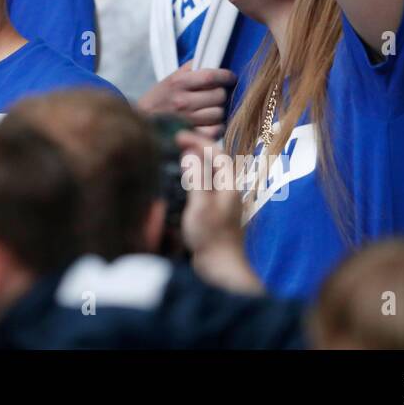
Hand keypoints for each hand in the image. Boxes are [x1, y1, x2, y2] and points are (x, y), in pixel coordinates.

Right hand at [137, 62, 236, 135]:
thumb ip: (190, 69)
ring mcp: (187, 120)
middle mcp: (183, 101)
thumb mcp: (169, 79)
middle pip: (219, 95)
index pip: (211, 76)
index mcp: (178, 83)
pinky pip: (216, 130)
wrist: (141, 123)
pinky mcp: (191, 135)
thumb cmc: (158, 100)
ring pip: (220, 113)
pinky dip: (216, 127)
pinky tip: (209, 123)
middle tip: (214, 96)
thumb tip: (213, 59)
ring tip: (209, 110)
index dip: (225, 76)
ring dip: (218, 111)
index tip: (229, 78)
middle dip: (220, 94)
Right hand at [175, 129, 245, 257]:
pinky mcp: (213, 214)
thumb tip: (190, 155)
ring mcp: (222, 203)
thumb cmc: (210, 236)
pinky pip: (204, 187)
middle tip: (174, 143)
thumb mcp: (200, 203)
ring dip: (194, 163)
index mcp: (229, 185)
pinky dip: (192, 178)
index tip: (177, 136)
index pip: (216, 153)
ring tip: (175, 158)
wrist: (220, 268)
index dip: (197, 141)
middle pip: (214, 161)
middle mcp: (228, 191)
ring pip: (209, 174)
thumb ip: (196, 177)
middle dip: (196, 149)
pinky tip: (179, 183)